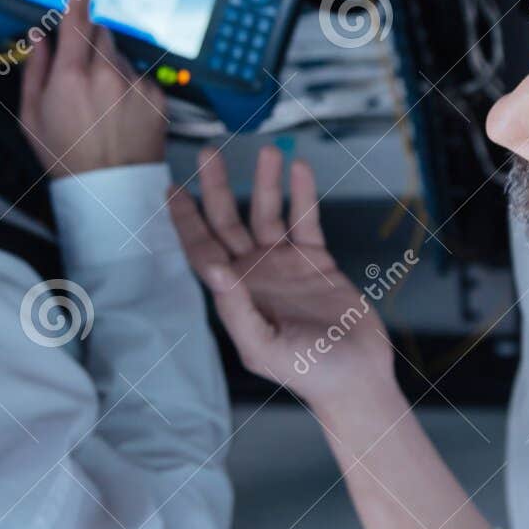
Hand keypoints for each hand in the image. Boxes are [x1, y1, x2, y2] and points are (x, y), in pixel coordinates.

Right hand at [19, 0, 167, 177]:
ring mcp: (135, 84)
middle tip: (82, 75)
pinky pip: (140, 77)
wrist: (110, 189)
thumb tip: (39, 37)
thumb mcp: (33, 115)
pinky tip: (120, 113)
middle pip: (101, 33)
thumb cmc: (67, 155)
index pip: (77, 20)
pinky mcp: (157, 96)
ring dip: (110, 68)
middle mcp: (106, 74)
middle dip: (90, 43)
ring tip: (101, 105)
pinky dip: (130, 87)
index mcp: (71, 75)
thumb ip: (36, 69)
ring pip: (121, 56)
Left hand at [169, 146, 397, 406]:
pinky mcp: (316, 261)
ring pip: (268, 213)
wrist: (356, 377)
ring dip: (266, 183)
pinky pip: (306, 220)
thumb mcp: (262, 348)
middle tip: (209, 153)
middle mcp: (254, 273)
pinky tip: (300, 169)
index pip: (201, 249)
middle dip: (217, 187)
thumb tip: (215, 270)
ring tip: (268, 151)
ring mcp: (285, 265)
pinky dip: (303, 195)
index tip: (172, 189)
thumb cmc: (307, 372)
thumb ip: (236, 310)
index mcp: (234, 293)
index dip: (184, 220)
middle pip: (228, 221)